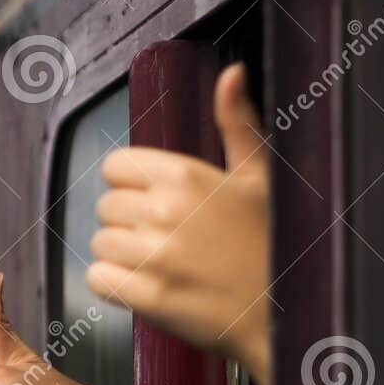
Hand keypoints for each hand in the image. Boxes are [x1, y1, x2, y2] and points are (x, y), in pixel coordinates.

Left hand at [86, 63, 271, 384]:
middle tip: (166, 239)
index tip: (153, 201)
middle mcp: (165, 211)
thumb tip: (230, 74)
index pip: (115, 167)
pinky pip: (98, 280)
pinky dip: (114, 285)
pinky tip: (145, 286)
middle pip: (106, 207)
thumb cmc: (273, 241)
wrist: (285, 310)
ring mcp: (155, 256)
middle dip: (128, 224)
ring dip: (121, 256)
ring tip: (160, 264)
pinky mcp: (148, 297)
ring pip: (100, 244)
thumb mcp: (259, 176)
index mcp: (186, 175)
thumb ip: (236, 124)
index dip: (130, 185)